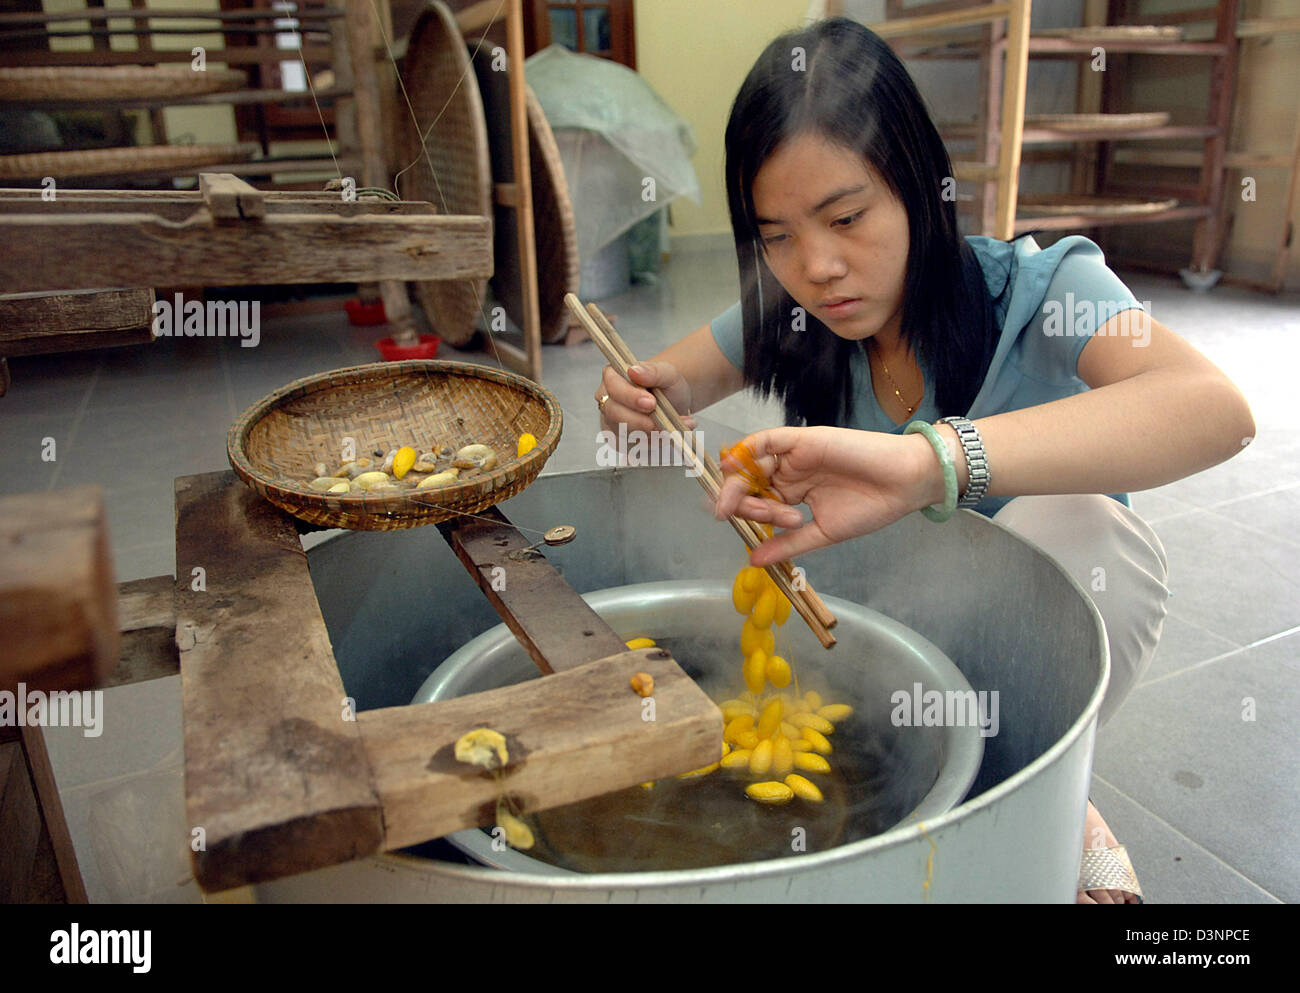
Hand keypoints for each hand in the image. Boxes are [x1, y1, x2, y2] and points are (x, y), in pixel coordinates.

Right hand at [596, 361, 695, 436]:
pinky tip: (664, 435)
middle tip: (661, 423)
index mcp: (612, 377)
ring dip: (649, 434)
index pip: (613, 388)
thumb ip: (652, 371)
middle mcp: (606, 399)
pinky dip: (650, 443)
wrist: (674, 403)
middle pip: (614, 414)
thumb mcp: (667, 373)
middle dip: (640, 421)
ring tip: (671, 427)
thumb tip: (633, 371)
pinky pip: (630, 446)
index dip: (631, 397)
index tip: (651, 403)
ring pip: (622, 433)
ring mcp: (610, 421)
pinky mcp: (618, 439)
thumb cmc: (667, 385)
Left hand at [713, 426, 943, 564]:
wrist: (904, 485)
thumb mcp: (823, 533)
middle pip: (752, 481)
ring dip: (741, 482)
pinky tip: (734, 462)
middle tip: (725, 513)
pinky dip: (750, 448)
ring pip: (757, 465)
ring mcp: (797, 455)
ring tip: (734, 503)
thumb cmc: (871, 507)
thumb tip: (754, 561)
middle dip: (735, 497)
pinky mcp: (805, 439)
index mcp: (795, 493)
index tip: (725, 522)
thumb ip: (788, 543)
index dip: (739, 509)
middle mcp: (792, 472)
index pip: (758, 499)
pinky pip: (770, 439)